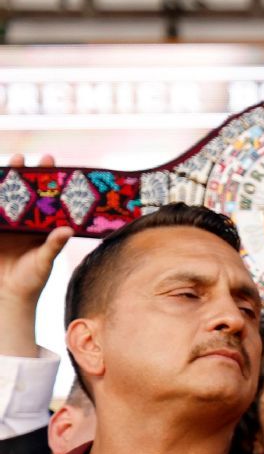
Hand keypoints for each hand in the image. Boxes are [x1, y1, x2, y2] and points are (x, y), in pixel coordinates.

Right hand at [0, 155, 72, 357]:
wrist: (8, 295)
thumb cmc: (32, 278)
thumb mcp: (43, 261)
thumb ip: (53, 245)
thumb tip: (68, 230)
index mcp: (40, 224)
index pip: (45, 195)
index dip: (47, 177)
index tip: (49, 160)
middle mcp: (22, 220)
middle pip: (21, 191)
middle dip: (20, 173)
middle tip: (21, 158)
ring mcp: (5, 224)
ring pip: (1, 197)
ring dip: (1, 181)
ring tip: (5, 165)